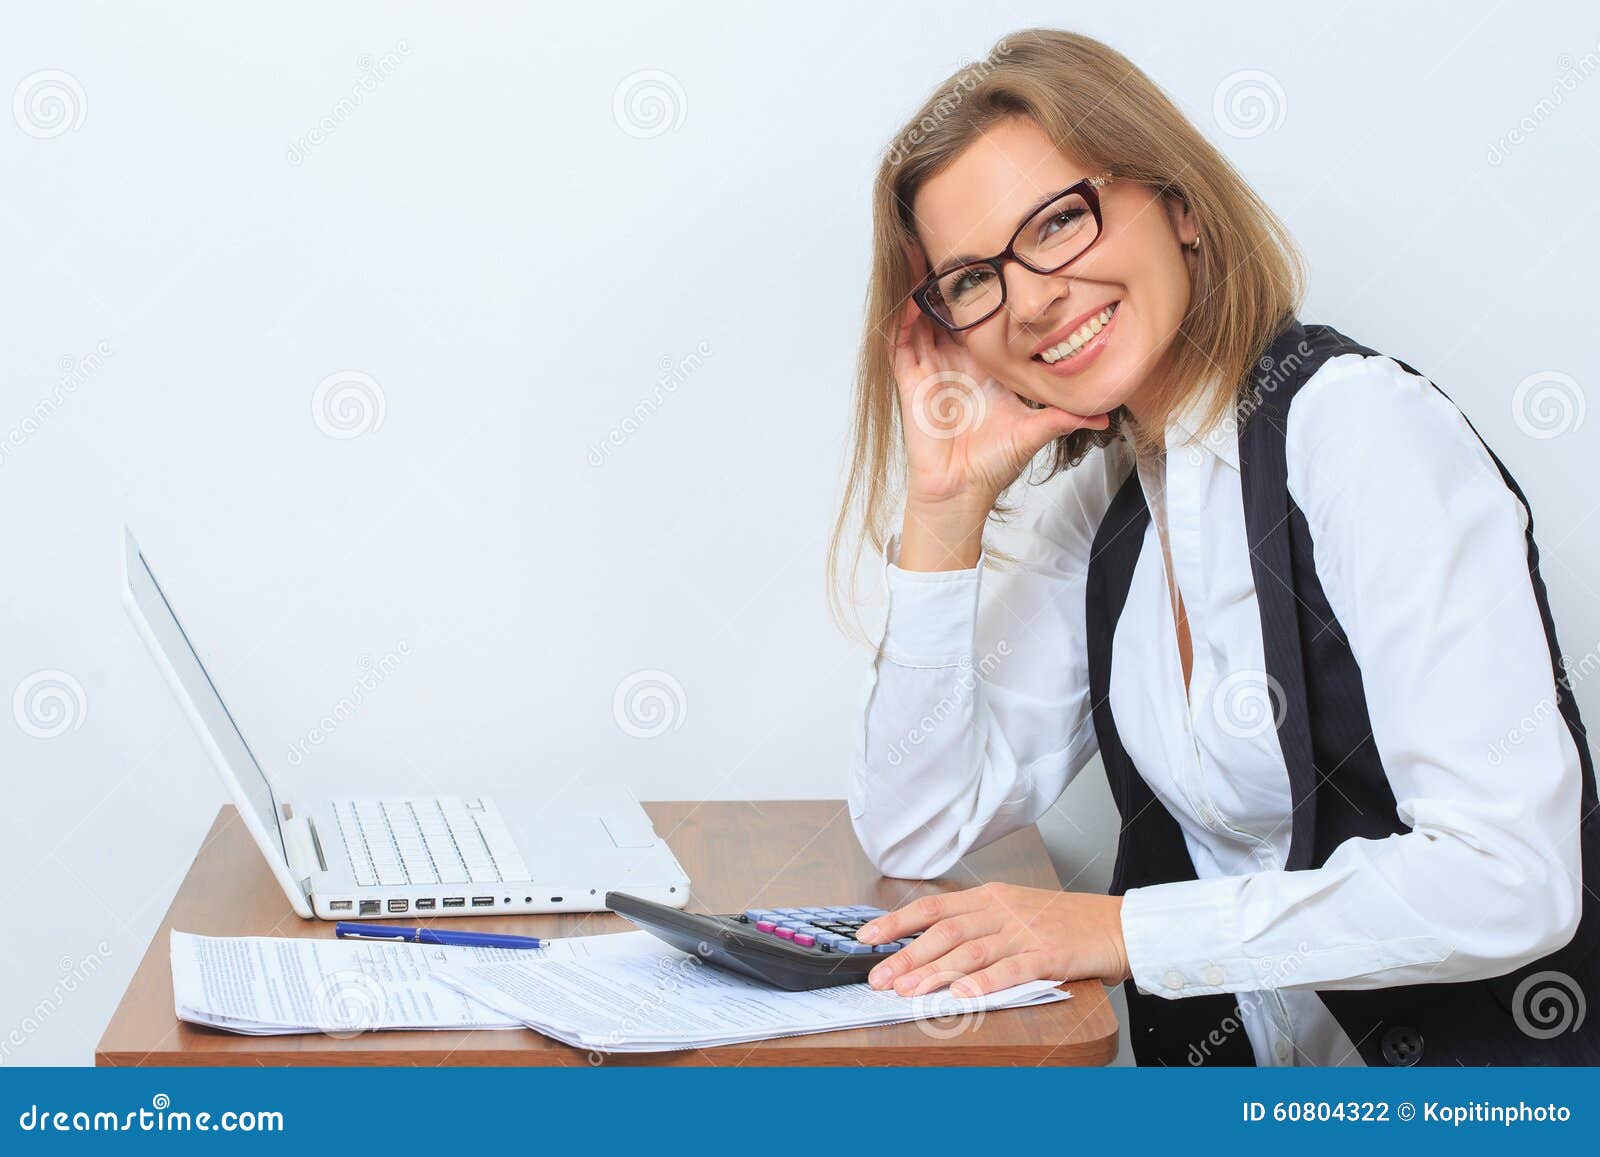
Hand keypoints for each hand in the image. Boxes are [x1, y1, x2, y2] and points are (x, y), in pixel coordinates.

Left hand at [856, 882, 1130, 997]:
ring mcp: (1024, 932)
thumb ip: (975, 926)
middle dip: (906, 956)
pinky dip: (985, 982)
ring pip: (970, 951)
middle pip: (944, 931)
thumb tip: (928, 947)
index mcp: (988, 898)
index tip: (866, 938)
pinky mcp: (1048, 955)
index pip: (932, 907)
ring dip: (934, 972)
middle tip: (879, 977)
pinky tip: (964, 995)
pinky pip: (1012, 969)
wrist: (1116, 924)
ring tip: (907, 991)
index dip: (896, 922)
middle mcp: (1001, 910)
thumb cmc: (1062, 923)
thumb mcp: (1012, 912)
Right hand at [892, 256, 1108, 516]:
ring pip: (921, 320)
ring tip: (923, 253)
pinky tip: (911, 300)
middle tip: (954, 239)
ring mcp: (931, 370)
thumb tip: (1104, 414)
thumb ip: (1064, 416)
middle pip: (947, 310)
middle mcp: (955, 361)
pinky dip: (904, 323)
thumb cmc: (992, 462)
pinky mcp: (911, 384)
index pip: (982, 318)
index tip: (994, 258)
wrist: (962, 491)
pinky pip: (902, 346)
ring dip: (921, 290)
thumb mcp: (1035, 431)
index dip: (985, 290)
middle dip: (948, 278)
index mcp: (984, 365)